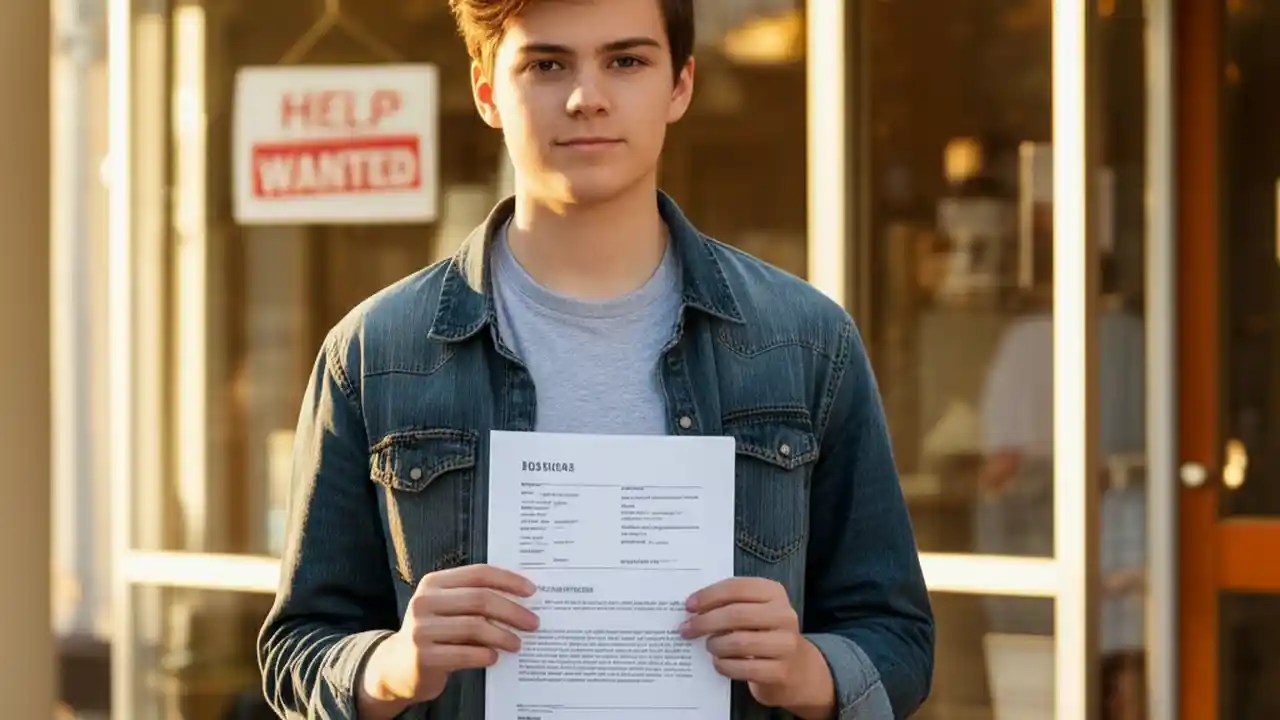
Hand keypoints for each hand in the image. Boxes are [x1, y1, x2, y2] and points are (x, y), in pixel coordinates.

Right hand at [358, 564, 539, 715]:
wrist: (396, 667)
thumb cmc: (433, 634)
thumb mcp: (446, 609)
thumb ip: (473, 599)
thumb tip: (521, 599)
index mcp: (433, 583)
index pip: (478, 574)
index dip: (508, 580)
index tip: (531, 591)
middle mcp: (424, 602)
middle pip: (480, 599)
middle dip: (512, 611)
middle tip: (533, 623)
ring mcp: (421, 629)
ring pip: (475, 627)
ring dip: (503, 636)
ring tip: (517, 643)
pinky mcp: (423, 656)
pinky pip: (465, 653)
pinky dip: (485, 655)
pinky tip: (494, 657)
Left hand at [681, 578, 832, 716]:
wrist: (797, 669)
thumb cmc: (765, 634)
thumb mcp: (754, 611)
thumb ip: (730, 604)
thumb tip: (693, 609)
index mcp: (774, 593)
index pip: (736, 587)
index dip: (709, 595)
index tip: (689, 606)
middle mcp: (784, 616)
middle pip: (735, 614)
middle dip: (705, 622)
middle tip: (686, 629)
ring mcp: (785, 645)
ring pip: (738, 642)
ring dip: (715, 645)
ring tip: (709, 646)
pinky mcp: (780, 671)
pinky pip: (742, 667)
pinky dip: (724, 665)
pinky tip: (719, 662)